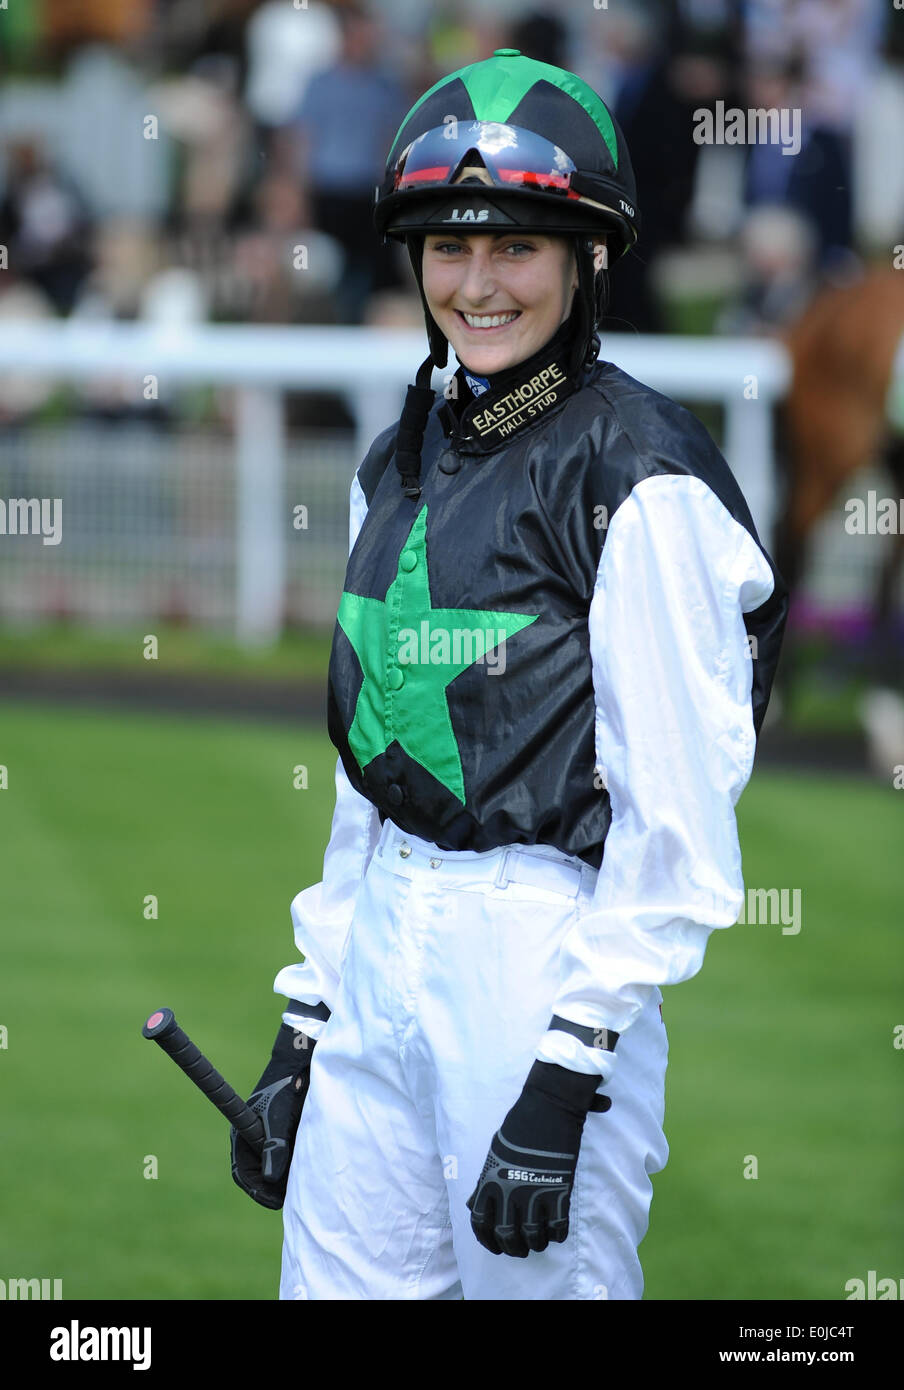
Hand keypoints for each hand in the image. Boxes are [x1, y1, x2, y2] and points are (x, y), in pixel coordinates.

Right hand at [230, 1022, 315, 1209]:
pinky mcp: (281, 1132)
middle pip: (256, 1173)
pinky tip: (304, 1169)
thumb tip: (270, 1180)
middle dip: (271, 1187)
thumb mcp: (280, 1117)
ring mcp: (266, 1135)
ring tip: (298, 1184)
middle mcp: (251, 1136)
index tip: (276, 1201)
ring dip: (282, 1177)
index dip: (257, 1190)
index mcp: (243, 1132)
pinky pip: (283, 1156)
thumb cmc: (287, 1086)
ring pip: (271, 1166)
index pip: (243, 1172)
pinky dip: (291, 1165)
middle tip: (290, 1198)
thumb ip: (275, 1147)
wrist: (301, 1062)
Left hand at [466, 1061, 609, 1256]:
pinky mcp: (559, 1190)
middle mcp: (510, 1190)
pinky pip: (557, 1227)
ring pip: (532, 1237)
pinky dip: (557, 1234)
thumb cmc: (520, 1125)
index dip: (487, 1240)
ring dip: (536, 1244)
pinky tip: (557, 1230)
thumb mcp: (494, 1153)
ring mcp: (535, 1192)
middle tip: (521, 1248)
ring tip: (539, 1241)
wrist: (548, 1107)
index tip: (495, 1246)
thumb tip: (473, 1203)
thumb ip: (485, 1181)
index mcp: (490, 1179)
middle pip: (507, 1236)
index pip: (480, 1222)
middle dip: (513, 1248)